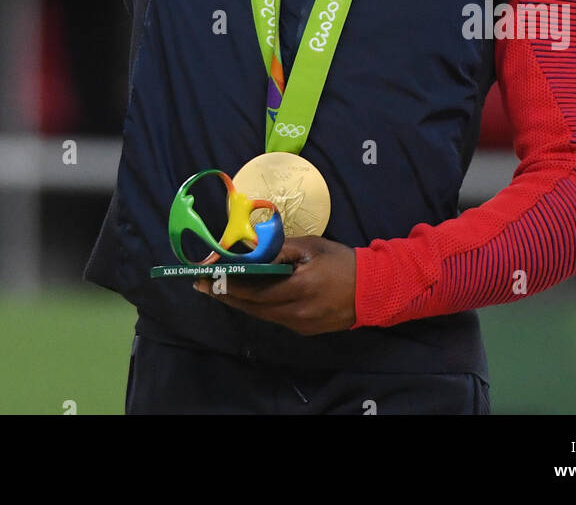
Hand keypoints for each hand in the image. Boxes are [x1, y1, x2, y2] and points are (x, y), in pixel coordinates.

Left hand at [194, 237, 356, 335]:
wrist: (373, 290)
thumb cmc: (342, 262)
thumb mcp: (312, 246)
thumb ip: (282, 249)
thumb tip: (254, 250)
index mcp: (298, 289)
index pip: (254, 292)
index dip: (228, 286)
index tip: (206, 278)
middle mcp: (296, 313)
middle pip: (252, 308)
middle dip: (226, 295)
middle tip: (202, 285)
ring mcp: (300, 324)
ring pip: (262, 314)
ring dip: (240, 302)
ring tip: (220, 288)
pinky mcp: (305, 329)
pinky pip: (275, 317)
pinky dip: (259, 306)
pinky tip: (248, 296)